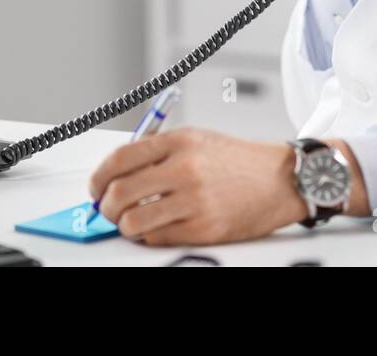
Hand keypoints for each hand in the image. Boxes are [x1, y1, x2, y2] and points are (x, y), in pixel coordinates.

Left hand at [87, 128, 366, 245]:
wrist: (281, 179)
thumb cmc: (238, 160)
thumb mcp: (197, 139)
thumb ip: (158, 150)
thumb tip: (118, 172)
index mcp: (180, 142)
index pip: (120, 159)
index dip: (98, 177)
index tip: (95, 187)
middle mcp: (185, 168)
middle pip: (120, 192)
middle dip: (105, 205)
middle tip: (107, 209)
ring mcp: (194, 200)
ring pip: (133, 221)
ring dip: (124, 225)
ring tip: (131, 221)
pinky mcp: (204, 228)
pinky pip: (157, 238)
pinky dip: (148, 235)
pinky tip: (156, 227)